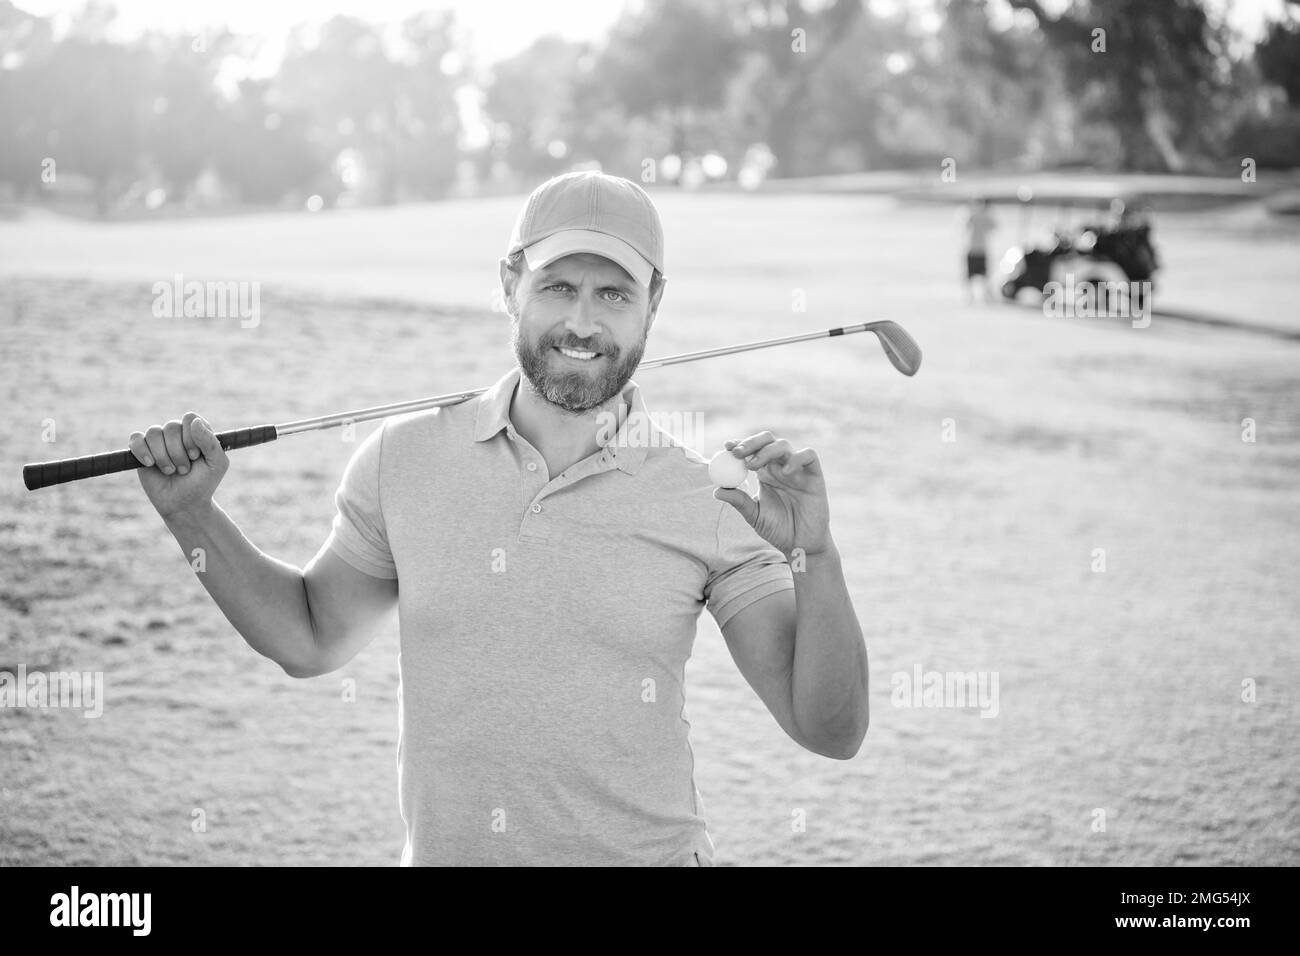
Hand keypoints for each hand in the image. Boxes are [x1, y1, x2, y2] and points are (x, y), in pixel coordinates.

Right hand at [128, 412, 228, 518]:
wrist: (184, 504)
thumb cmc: (203, 483)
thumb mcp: (217, 464)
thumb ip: (210, 442)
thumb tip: (193, 421)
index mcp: (196, 431)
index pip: (190, 419)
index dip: (191, 437)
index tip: (195, 456)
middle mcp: (177, 433)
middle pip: (171, 426)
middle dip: (178, 452)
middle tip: (184, 470)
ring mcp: (159, 441)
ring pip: (154, 432)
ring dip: (163, 456)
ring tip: (170, 471)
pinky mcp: (141, 452)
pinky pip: (136, 439)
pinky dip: (142, 451)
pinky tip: (151, 464)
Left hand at [712, 431, 829, 557]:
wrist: (801, 545)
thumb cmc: (778, 530)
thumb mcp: (754, 515)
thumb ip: (739, 501)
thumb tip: (717, 491)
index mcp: (765, 473)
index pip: (752, 450)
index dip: (740, 444)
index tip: (726, 447)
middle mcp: (780, 467)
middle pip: (767, 440)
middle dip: (750, 443)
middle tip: (736, 453)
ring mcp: (798, 469)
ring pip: (784, 445)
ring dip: (766, 451)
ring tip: (752, 466)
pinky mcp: (815, 476)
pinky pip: (809, 456)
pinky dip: (797, 458)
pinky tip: (785, 472)